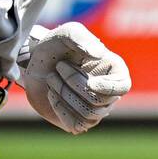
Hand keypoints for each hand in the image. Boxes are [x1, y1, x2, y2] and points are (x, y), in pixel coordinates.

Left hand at [16, 23, 130, 134]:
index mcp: (114, 70)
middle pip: (99, 101)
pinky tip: (52, 94)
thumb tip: (99, 54)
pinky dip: (61, 109)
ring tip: (51, 78)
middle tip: (58, 67)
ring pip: (87, 114)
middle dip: (74, 83)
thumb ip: (81, 38)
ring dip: (64, 94)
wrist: (34, 63)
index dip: (108, 88)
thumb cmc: (55, 45)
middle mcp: (108, 92)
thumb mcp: (67, 33)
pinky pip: (76, 125)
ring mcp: (94, 109)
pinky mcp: (78, 120)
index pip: (123, 86)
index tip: (90, 82)